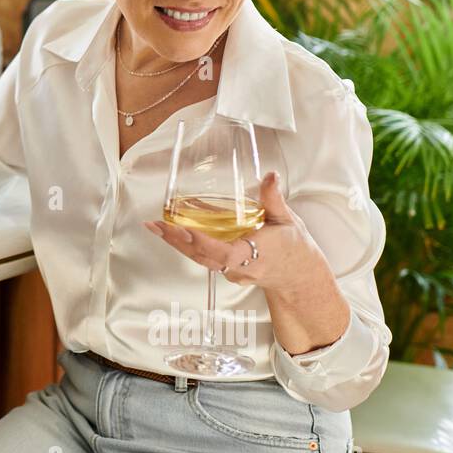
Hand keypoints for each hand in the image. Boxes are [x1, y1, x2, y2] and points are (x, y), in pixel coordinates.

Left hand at [143, 171, 330, 295]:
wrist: (298, 276)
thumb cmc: (293, 247)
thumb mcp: (287, 220)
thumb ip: (274, 198)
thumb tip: (270, 176)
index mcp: (257, 254)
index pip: (226, 253)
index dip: (204, 242)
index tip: (185, 230)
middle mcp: (241, 267)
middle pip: (203, 256)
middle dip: (178, 240)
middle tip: (156, 225)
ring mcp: (232, 273)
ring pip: (200, 259)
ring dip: (176, 243)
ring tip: (155, 227)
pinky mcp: (226, 271)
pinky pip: (203, 259)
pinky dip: (186, 246)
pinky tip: (171, 232)